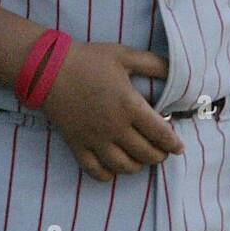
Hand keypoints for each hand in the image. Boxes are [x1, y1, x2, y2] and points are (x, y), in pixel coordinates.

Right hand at [42, 42, 184, 181]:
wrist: (49, 70)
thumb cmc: (90, 60)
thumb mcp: (125, 56)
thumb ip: (154, 64)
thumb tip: (177, 70)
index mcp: (129, 105)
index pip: (159, 133)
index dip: (173, 143)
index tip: (180, 147)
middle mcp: (114, 127)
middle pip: (145, 153)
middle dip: (159, 156)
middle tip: (163, 151)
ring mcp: (95, 140)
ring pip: (123, 166)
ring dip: (138, 166)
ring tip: (142, 159)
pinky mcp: (77, 146)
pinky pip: (96, 171)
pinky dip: (109, 175)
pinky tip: (115, 167)